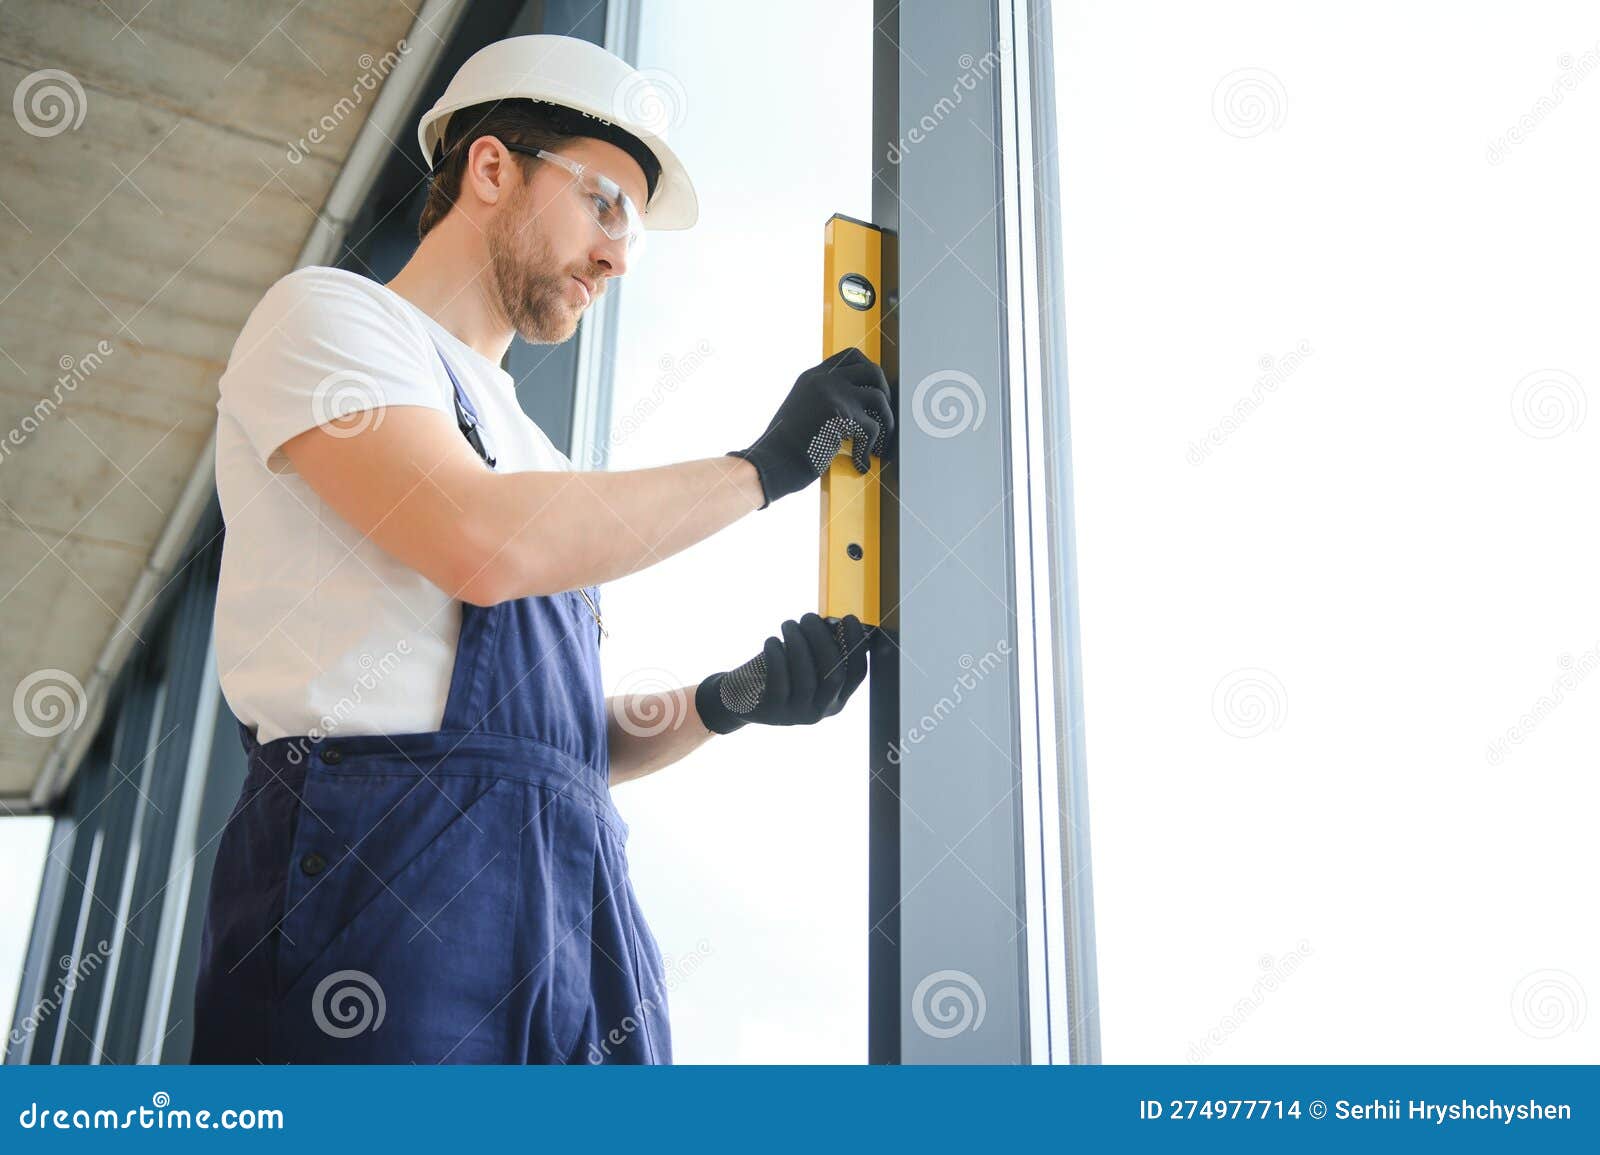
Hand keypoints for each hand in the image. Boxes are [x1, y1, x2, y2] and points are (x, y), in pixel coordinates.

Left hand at [695, 613, 871, 733]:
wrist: (739, 699)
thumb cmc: (779, 673)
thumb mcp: (805, 664)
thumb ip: (821, 649)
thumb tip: (833, 623)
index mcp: (836, 698)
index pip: (858, 674)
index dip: (857, 644)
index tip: (848, 617)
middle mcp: (821, 710)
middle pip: (834, 674)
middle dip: (823, 640)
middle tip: (808, 617)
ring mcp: (796, 714)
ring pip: (806, 677)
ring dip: (798, 643)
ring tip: (789, 624)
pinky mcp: (772, 712)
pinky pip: (779, 680)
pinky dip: (777, 655)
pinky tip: (772, 640)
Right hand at [727, 348, 893, 508]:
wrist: (769, 463)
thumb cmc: (782, 448)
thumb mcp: (800, 411)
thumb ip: (822, 401)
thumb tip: (851, 408)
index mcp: (813, 377)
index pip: (851, 356)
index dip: (868, 371)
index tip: (874, 390)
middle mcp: (824, 380)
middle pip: (872, 369)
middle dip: (885, 391)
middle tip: (884, 414)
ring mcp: (834, 395)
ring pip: (878, 397)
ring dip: (887, 421)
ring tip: (880, 442)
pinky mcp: (841, 416)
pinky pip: (873, 428)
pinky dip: (870, 449)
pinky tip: (860, 463)